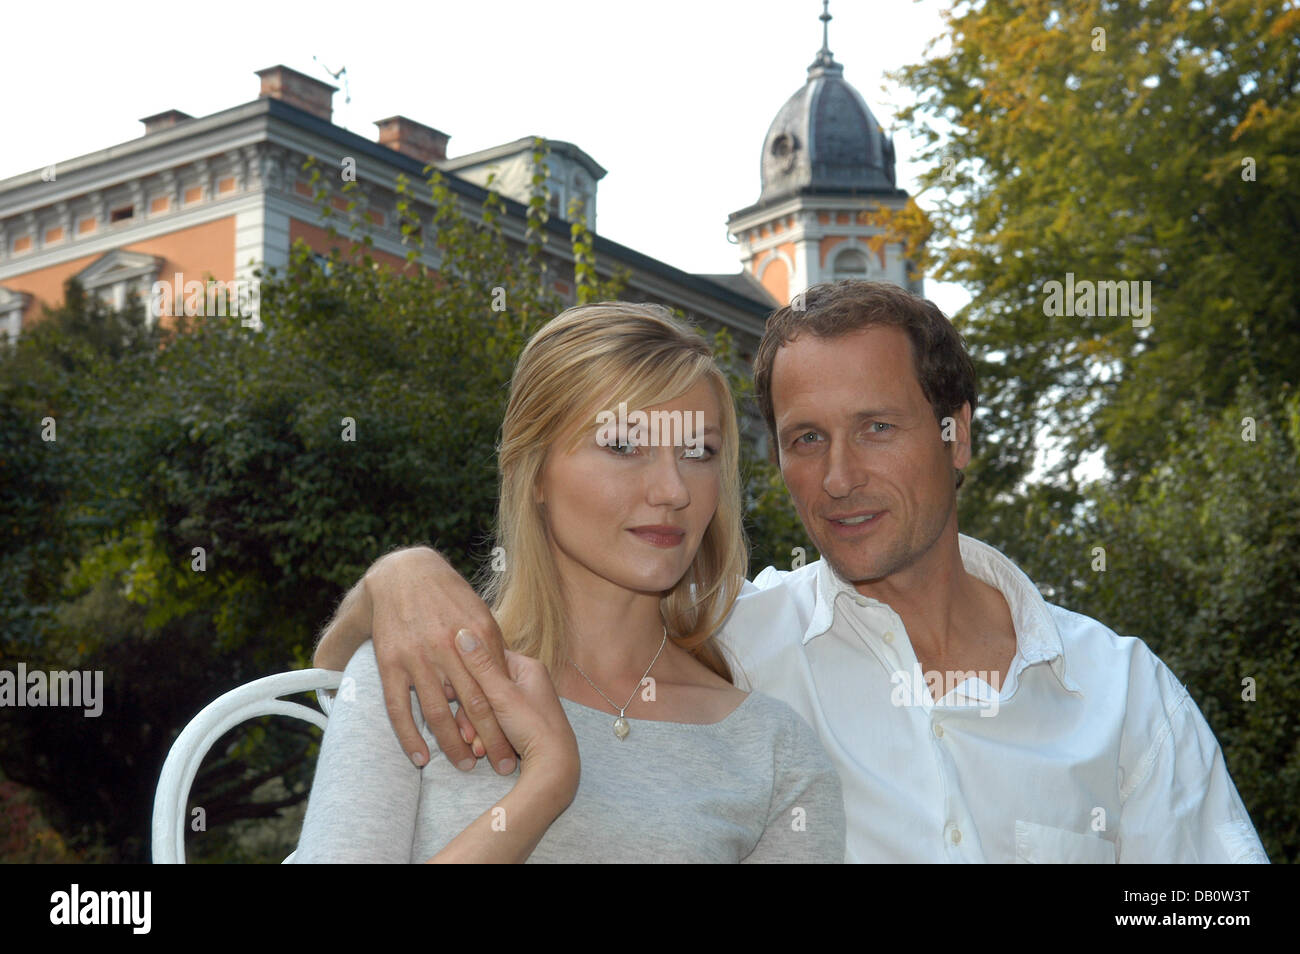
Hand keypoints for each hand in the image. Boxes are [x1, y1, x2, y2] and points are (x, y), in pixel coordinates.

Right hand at [364, 547, 516, 773]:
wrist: (404, 574)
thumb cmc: (449, 596)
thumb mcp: (480, 615)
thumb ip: (494, 649)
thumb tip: (509, 680)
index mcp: (479, 634)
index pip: (498, 687)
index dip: (508, 718)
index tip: (518, 743)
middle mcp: (449, 647)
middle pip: (474, 704)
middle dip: (490, 739)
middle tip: (500, 765)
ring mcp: (418, 656)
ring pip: (438, 713)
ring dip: (453, 744)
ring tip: (466, 766)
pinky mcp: (390, 663)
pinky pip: (399, 708)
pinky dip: (409, 736)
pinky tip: (421, 758)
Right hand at [453, 629, 578, 802]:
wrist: (554, 766)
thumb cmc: (532, 727)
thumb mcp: (502, 694)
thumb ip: (480, 665)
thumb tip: (462, 631)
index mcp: (527, 666)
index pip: (487, 659)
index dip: (467, 677)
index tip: (452, 694)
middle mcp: (527, 680)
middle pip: (484, 687)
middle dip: (472, 714)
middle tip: (466, 734)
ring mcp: (524, 701)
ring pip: (486, 707)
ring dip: (477, 728)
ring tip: (475, 748)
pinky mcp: (520, 721)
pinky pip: (494, 721)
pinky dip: (486, 735)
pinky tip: (480, 750)